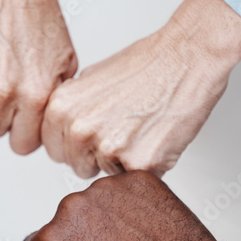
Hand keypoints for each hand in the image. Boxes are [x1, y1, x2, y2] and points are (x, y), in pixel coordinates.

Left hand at [42, 0, 240, 177]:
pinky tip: (154, 138)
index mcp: (61, 109)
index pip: (54, 149)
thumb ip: (70, 110)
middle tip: (123, 130)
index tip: (95, 133)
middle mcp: (79, 129)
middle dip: (98, 156)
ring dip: (124, 162)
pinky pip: (136, 180)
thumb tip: (61, 131)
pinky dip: (148, 166)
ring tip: (140, 131)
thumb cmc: (146, 66)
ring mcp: (108, 148)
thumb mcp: (89, 80)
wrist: (186, 60)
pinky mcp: (139, 164)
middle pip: (78, 167)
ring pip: (107, 176)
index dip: (77, 145)